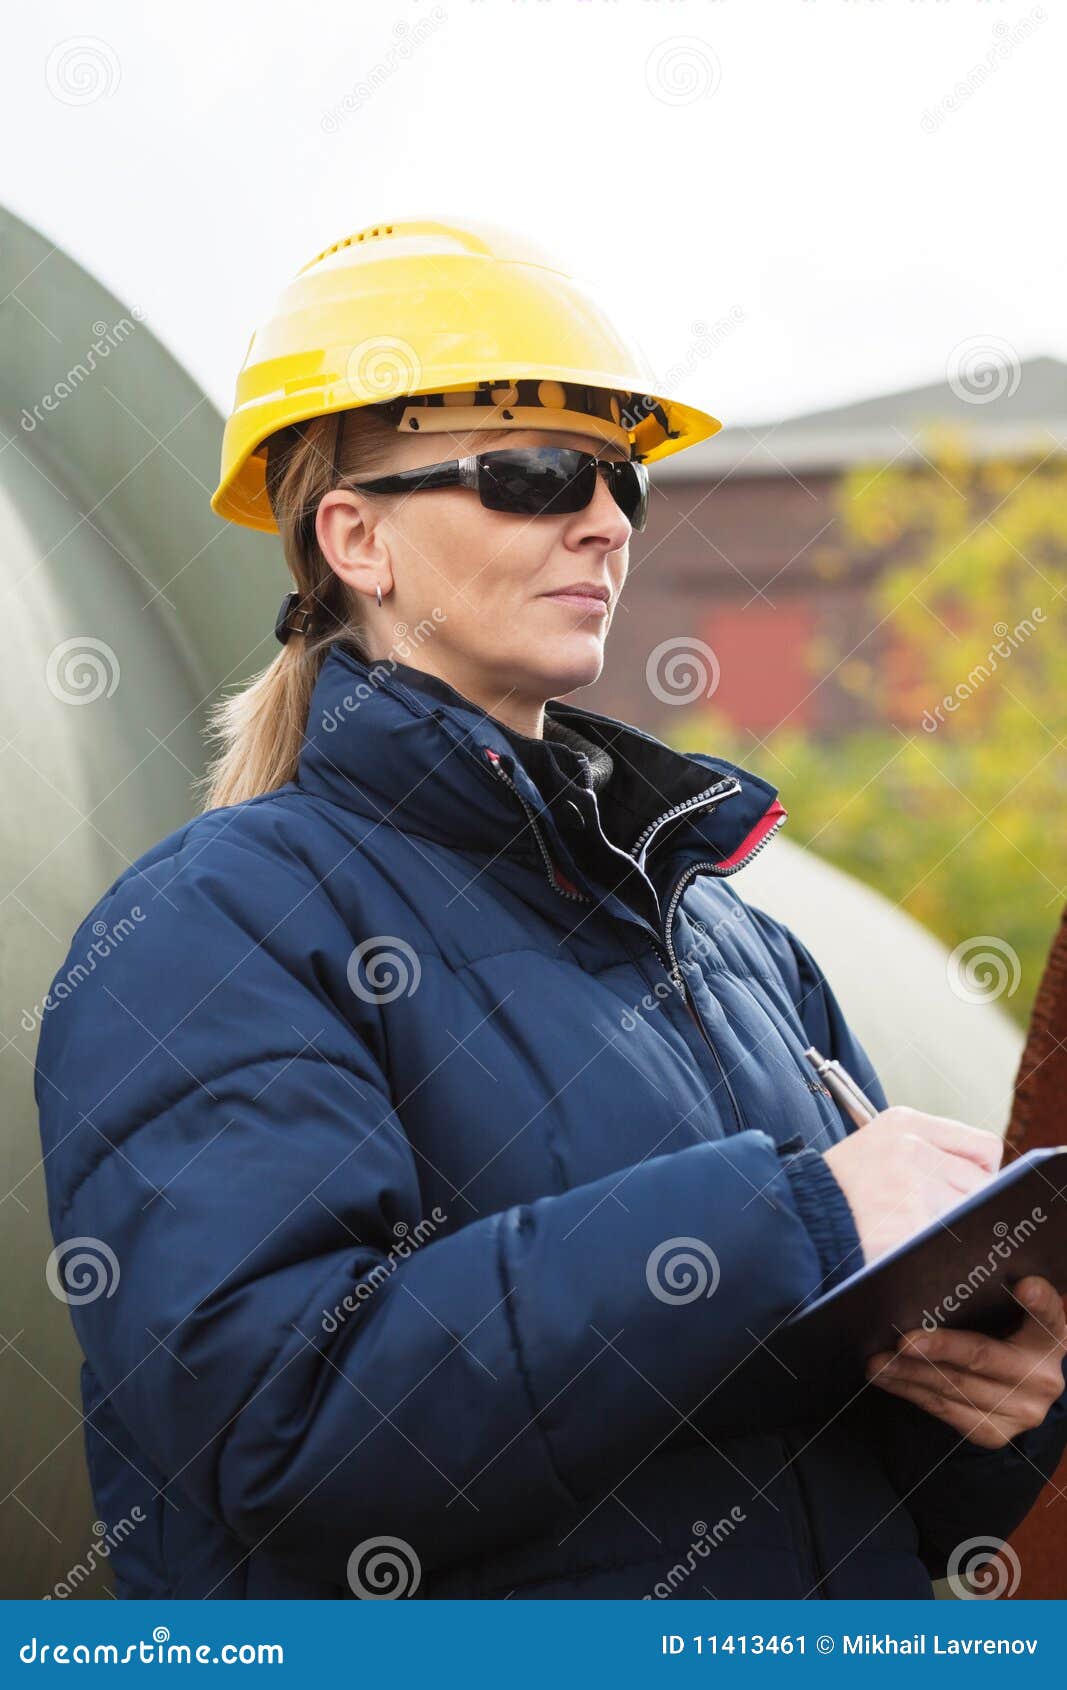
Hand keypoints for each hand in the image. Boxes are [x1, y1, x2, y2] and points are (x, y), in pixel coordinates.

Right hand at [822, 1106, 1002, 1261]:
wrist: (800, 1213)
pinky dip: (935, 1246)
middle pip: (981, 1183)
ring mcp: (912, 1185)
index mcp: (906, 1123)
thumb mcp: (879, 1145)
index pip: (983, 1146)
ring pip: (967, 1212)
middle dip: (966, 1203)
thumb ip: (927, 1149)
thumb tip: (982, 1176)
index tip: (970, 1187)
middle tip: (937, 1215)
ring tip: (915, 1227)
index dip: (983, 1172)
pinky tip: (909, 1242)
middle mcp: (912, 1147)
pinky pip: (948, 1238)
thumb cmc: (840, 1185)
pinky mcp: (910, 1222)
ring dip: (949, 1226)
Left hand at [866, 1276, 1066, 1447]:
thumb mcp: (1004, 1314)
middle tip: (902, 1341)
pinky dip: (911, 1392)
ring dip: (910, 1373)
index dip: (1038, 1300)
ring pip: (956, 1388)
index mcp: (1049, 1336)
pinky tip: (888, 1378)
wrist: (1014, 1389)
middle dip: (940, 1348)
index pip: (1048, 1313)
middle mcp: (1043, 1377)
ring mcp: (1022, 1410)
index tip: (1024, 1285)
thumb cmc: (998, 1332)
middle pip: (984, 1356)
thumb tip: (924, 1273)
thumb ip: (983, 1295)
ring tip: (877, 1360)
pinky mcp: (996, 1433)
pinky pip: (946, 1411)